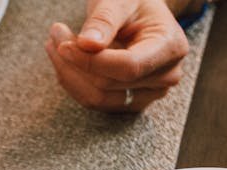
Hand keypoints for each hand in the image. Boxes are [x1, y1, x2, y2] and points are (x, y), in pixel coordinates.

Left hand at [45, 0, 189, 111]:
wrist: (139, 13)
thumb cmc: (133, 2)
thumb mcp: (119, 0)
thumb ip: (104, 20)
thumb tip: (87, 44)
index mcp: (170, 47)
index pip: (128, 67)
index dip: (91, 61)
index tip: (63, 46)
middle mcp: (165, 76)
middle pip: (108, 84)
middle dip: (74, 61)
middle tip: (56, 33)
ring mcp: (149, 93)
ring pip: (97, 98)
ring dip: (68, 73)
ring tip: (56, 43)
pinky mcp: (130, 101)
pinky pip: (94, 101)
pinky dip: (74, 81)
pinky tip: (65, 59)